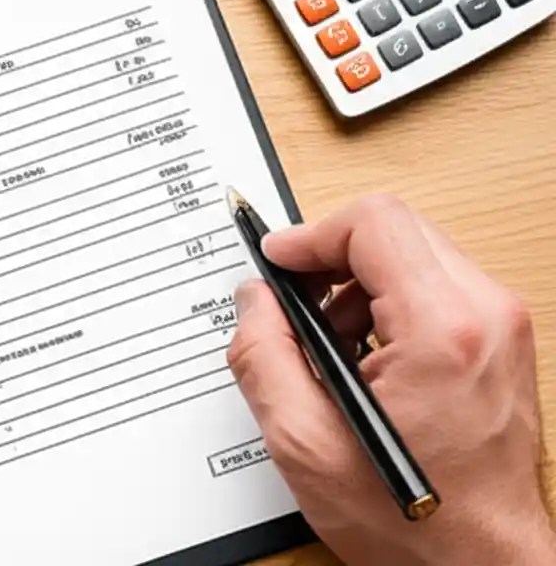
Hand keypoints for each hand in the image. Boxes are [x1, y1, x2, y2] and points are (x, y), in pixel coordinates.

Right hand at [228, 195, 555, 565]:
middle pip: (396, 230)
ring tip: (330, 348)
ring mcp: (501, 328)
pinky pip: (436, 288)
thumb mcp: (304, 441)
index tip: (277, 262)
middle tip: (295, 304)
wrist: (482, 564)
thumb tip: (254, 300)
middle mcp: (485, 317)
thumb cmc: (413, 519)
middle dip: (332, 259)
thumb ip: (264, 355)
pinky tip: (365, 361)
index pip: (375, 224)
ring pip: (415, 254)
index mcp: (443, 332)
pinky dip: (388, 306)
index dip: (311, 236)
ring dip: (358, 287)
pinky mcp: (500, 342)